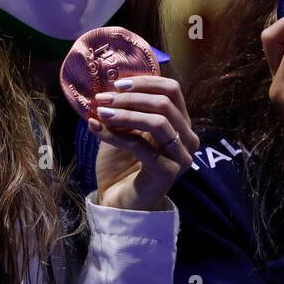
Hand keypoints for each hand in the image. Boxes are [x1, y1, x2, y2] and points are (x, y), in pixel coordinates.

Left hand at [89, 75, 198, 210]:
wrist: (120, 202)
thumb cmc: (123, 164)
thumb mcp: (124, 129)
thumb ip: (124, 110)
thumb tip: (109, 88)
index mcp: (180, 123)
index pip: (173, 90)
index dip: (146, 82)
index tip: (117, 84)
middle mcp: (187, 138)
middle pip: (165, 103)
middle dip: (131, 97)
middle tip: (103, 98)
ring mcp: (181, 156)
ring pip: (158, 122)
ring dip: (125, 114)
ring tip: (101, 112)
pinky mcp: (168, 172)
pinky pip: (140, 146)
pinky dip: (115, 134)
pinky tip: (96, 129)